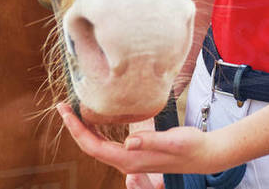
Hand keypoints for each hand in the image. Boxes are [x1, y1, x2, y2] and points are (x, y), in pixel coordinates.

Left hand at [58, 104, 231, 176]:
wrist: (206, 155)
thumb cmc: (191, 147)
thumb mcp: (173, 140)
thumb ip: (151, 140)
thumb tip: (128, 141)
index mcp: (130, 159)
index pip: (93, 146)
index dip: (76, 129)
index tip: (64, 111)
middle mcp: (127, 161)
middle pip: (91, 146)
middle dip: (74, 127)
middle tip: (62, 106)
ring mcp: (131, 158)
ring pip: (98, 145)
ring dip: (84, 129)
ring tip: (74, 110)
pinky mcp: (136, 152)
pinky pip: (108, 143)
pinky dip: (98, 130)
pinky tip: (98, 118)